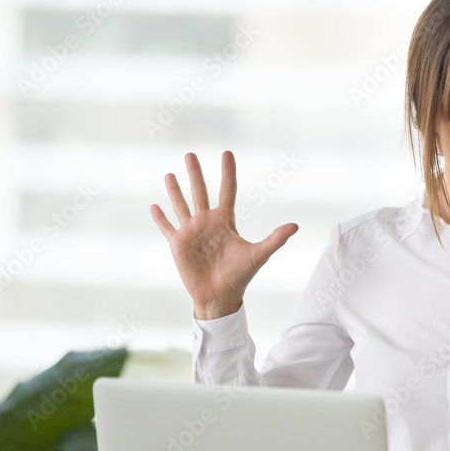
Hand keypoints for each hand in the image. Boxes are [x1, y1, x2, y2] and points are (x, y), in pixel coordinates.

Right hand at [150, 151, 298, 319]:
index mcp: (226, 221)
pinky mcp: (178, 244)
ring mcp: (191, 232)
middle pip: (200, 192)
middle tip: (191, 153)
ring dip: (175, 190)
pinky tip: (154, 206)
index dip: (228, 172)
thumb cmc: (240, 276)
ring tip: (170, 174)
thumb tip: (295, 226)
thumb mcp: (259, 255)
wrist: (220, 297)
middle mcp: (207, 222)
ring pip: (181, 205)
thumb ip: (275, 239)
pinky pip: (167, 227)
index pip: (227, 190)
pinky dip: (160, 218)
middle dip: (196, 173)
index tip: (227, 153)